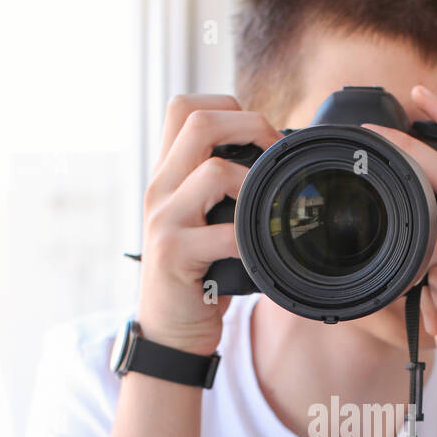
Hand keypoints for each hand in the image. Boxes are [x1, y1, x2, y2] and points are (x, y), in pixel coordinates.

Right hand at [137, 94, 281, 355]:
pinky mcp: (173, 254)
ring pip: (212, 170)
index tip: (261, 133)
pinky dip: (252, 238)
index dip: (228, 106)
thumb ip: (223, 190)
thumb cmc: (199, 274)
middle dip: (250, 125)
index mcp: (168, 174)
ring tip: (268, 206)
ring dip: (253, 182)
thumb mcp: (203, 221)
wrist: (170, 330)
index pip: (184, 107)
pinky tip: (263, 249)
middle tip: (277, 155)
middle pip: (199, 121)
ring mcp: (164, 219)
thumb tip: (277, 162)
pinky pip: (225, 233)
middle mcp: (160, 188)